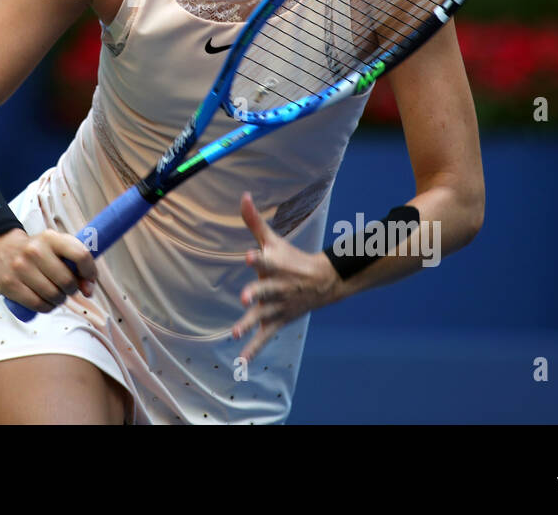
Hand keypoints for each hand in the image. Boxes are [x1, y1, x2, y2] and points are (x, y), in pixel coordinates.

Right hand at [0, 228, 95, 313]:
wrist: (2, 249)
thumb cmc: (37, 252)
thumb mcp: (57, 247)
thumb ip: (77, 264)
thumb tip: (88, 290)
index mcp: (50, 238)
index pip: (80, 255)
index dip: (90, 272)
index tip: (89, 279)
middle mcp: (34, 250)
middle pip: (68, 281)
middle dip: (72, 289)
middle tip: (66, 288)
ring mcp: (20, 267)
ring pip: (54, 295)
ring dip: (59, 300)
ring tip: (56, 295)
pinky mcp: (9, 284)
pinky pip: (38, 305)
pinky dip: (47, 307)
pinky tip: (46, 302)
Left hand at [231, 192, 340, 361]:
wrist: (324, 282)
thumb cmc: (291, 258)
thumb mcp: (274, 239)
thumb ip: (254, 221)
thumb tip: (243, 195)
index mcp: (276, 264)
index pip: (266, 259)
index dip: (258, 257)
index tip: (249, 256)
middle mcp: (277, 286)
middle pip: (265, 289)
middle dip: (256, 293)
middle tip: (244, 297)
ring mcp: (278, 306)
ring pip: (263, 315)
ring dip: (249, 323)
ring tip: (234, 332)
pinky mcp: (277, 321)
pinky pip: (264, 337)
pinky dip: (253, 349)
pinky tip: (241, 361)